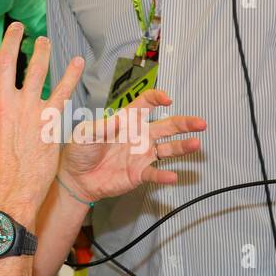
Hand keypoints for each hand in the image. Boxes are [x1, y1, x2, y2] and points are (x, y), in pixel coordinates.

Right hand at [0, 23, 84, 217]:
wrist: (11, 189)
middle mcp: (3, 101)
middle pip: (6, 59)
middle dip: (12, 38)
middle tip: (18, 28)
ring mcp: (26, 108)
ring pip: (35, 68)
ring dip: (41, 51)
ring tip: (44, 42)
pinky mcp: (49, 119)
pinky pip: (63, 89)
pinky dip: (72, 74)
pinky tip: (77, 63)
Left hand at [58, 89, 204, 203]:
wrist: (76, 177)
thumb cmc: (79, 151)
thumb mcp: (85, 133)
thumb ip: (100, 127)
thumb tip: (116, 120)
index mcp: (126, 121)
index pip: (146, 104)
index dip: (157, 98)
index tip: (167, 98)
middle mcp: (138, 136)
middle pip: (166, 126)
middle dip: (183, 123)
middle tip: (199, 122)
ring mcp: (141, 155)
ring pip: (167, 148)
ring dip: (182, 147)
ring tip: (195, 144)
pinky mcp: (138, 173)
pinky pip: (154, 174)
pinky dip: (164, 175)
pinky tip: (173, 175)